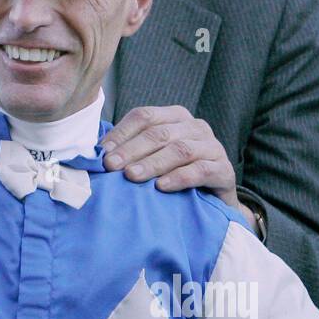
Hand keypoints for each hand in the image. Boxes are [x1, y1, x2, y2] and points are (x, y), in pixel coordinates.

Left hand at [101, 106, 245, 215]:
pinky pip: (201, 170)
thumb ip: (131, 152)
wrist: (214, 202)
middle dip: (132, 150)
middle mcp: (196, 127)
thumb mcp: (153, 159)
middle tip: (111, 166)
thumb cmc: (177, 177)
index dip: (122, 133)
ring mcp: (212, 147)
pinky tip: (161, 187)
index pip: (145, 116)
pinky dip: (179, 178)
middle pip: (160, 133)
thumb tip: (94, 154)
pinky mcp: (224, 170)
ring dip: (153, 163)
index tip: (101, 152)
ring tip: (132, 176)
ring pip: (180, 150)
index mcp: (175, 117)